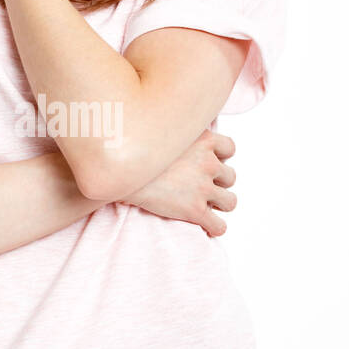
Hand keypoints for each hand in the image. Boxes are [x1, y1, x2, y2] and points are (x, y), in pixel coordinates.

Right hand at [122, 129, 236, 236]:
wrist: (118, 174)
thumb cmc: (134, 151)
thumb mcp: (160, 127)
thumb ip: (176, 126)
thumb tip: (174, 121)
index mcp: (203, 140)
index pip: (229, 148)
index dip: (218, 157)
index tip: (204, 163)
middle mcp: (208, 163)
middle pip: (230, 177)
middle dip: (217, 183)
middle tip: (198, 186)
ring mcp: (203, 188)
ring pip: (230, 202)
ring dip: (219, 205)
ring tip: (204, 206)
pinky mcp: (194, 211)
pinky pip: (219, 226)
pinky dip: (215, 227)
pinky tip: (204, 226)